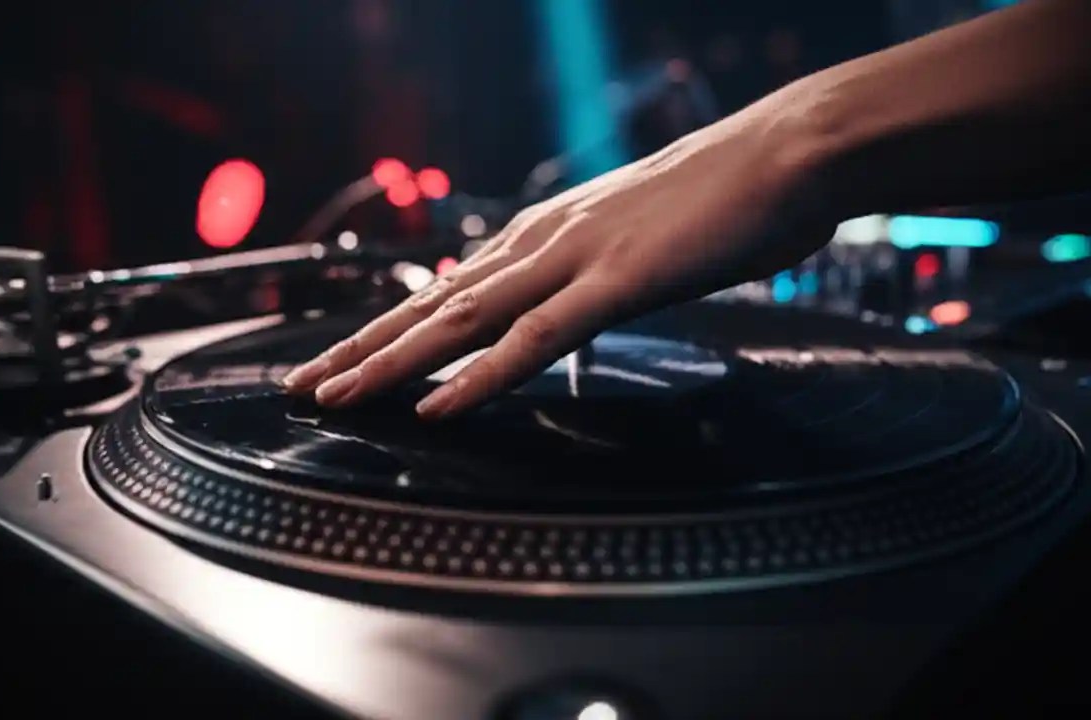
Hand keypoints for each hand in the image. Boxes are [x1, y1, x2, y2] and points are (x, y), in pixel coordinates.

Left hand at [281, 104, 836, 418]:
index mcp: (546, 232)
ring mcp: (575, 259)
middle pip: (433, 305)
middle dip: (362, 349)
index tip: (343, 360)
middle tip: (302, 387)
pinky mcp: (617, 281)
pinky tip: (437, 406)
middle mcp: (542, 241)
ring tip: (336, 398)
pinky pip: (537, 339)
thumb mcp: (642, 234)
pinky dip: (481, 376)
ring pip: (463, 321)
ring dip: (392, 363)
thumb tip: (578, 294)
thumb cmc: (725, 196)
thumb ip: (596, 264)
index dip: (388, 328)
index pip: (450, 289)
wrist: (787, 151)